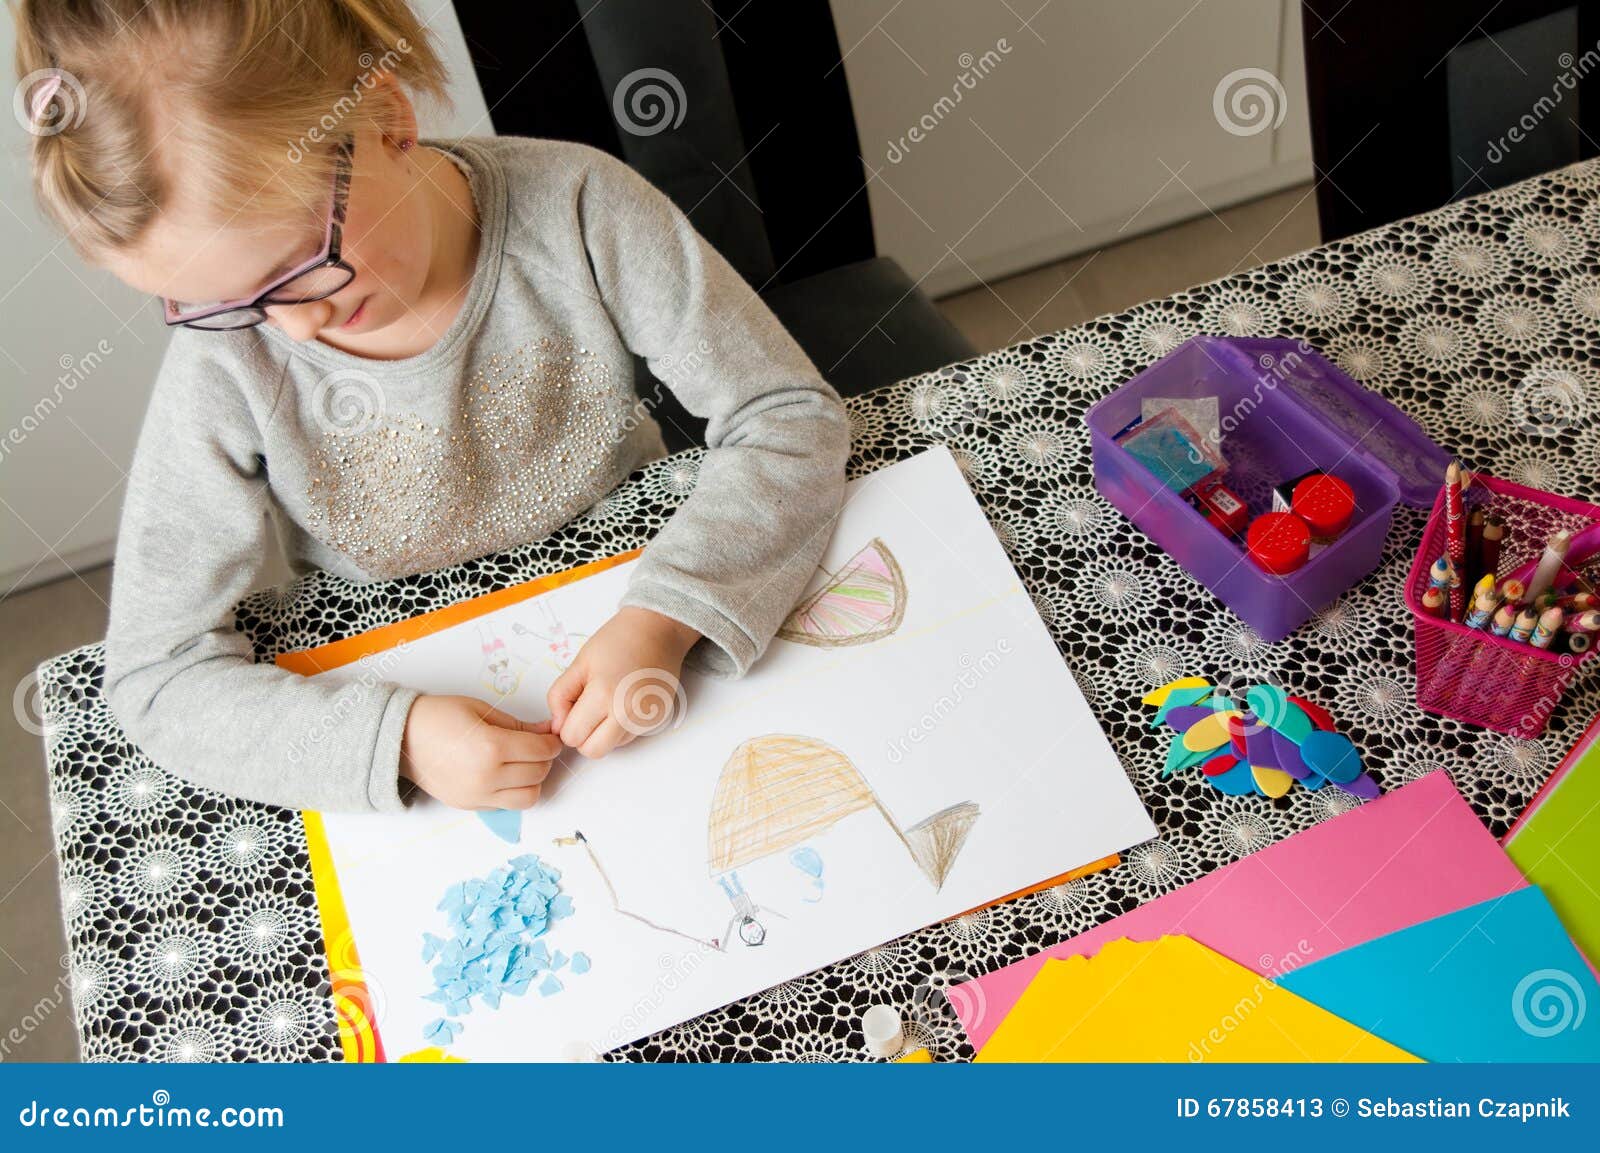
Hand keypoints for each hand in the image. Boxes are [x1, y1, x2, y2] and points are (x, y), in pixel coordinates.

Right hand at [399, 695, 562, 809]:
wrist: (400, 738)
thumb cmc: (438, 717)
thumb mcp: (481, 710)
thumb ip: (518, 725)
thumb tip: (547, 731)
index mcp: (491, 748)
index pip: (541, 751)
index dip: (552, 742)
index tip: (550, 736)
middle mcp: (487, 777)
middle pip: (539, 774)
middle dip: (544, 759)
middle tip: (536, 746)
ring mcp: (478, 796)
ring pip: (528, 797)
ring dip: (533, 780)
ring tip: (522, 764)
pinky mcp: (470, 806)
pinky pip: (507, 805)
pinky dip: (513, 792)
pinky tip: (504, 775)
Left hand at [547, 606, 699, 758]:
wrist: (658, 630)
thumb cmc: (618, 641)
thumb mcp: (579, 663)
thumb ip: (560, 696)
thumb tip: (557, 726)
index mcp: (604, 695)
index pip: (572, 736)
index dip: (566, 725)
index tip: (572, 709)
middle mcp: (628, 713)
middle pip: (593, 751)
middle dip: (584, 736)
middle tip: (585, 713)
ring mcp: (645, 719)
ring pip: (612, 747)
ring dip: (603, 733)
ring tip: (608, 702)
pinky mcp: (658, 720)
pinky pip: (630, 737)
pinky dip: (621, 727)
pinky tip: (624, 702)